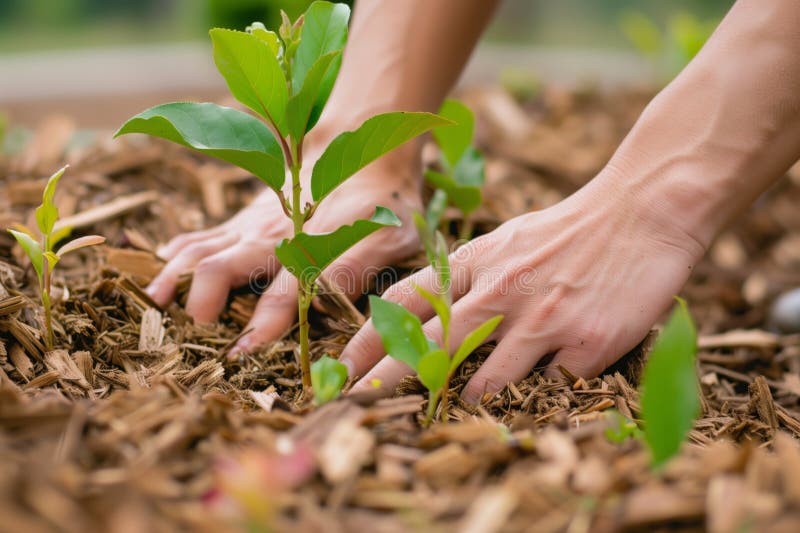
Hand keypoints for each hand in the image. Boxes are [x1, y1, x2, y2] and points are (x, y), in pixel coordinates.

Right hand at [147, 146, 422, 355]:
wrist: (365, 152)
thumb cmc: (383, 205)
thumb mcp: (386, 238)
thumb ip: (356, 268)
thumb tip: (323, 305)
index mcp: (309, 248)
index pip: (284, 293)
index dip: (264, 323)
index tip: (244, 350)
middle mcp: (272, 237)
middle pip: (224, 266)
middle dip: (202, 296)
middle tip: (190, 327)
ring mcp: (252, 226)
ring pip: (203, 248)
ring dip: (178, 274)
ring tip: (155, 300)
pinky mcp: (244, 219)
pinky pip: (204, 234)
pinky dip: (180, 249)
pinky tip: (162, 263)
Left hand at [341, 172, 706, 402]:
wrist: (643, 211)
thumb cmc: (570, 229)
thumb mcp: (506, 242)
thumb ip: (470, 276)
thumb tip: (433, 313)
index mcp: (477, 263)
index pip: (405, 303)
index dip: (367, 338)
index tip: (341, 369)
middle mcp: (501, 293)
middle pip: (429, 346)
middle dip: (384, 380)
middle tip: (355, 406)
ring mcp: (542, 320)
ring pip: (484, 379)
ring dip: (465, 397)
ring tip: (458, 406)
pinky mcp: (584, 343)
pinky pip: (551, 385)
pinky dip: (543, 390)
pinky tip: (550, 380)